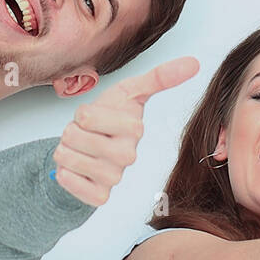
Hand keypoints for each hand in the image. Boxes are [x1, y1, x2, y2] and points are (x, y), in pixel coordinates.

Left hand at [52, 56, 199, 205]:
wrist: (97, 149)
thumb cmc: (111, 117)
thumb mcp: (129, 91)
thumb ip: (160, 77)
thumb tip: (194, 62)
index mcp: (134, 129)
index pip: (86, 117)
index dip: (82, 114)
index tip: (94, 118)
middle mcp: (128, 156)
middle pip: (74, 136)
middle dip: (70, 132)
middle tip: (84, 134)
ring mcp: (114, 178)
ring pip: (68, 158)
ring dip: (65, 151)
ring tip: (79, 149)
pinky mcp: (99, 196)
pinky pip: (67, 181)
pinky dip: (64, 174)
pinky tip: (77, 170)